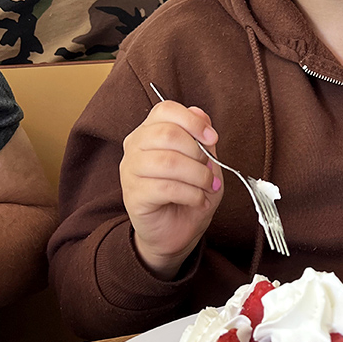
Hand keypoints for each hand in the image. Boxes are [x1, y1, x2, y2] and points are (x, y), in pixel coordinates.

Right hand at [119, 99, 223, 278]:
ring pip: (167, 161)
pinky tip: (198, 200)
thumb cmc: (189, 193)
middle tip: (209, 170)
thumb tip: (201, 114)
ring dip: (197, 175)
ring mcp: (130, 170)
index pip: (165, 110)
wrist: (177, 231)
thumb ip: (202, 138)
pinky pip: (166, 187)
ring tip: (207, 187)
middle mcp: (135, 146)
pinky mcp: (133, 195)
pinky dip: (191, 194)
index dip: (192, 121)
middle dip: (198, 152)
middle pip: (167, 133)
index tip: (212, 138)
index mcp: (150, 131)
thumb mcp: (205, 162)